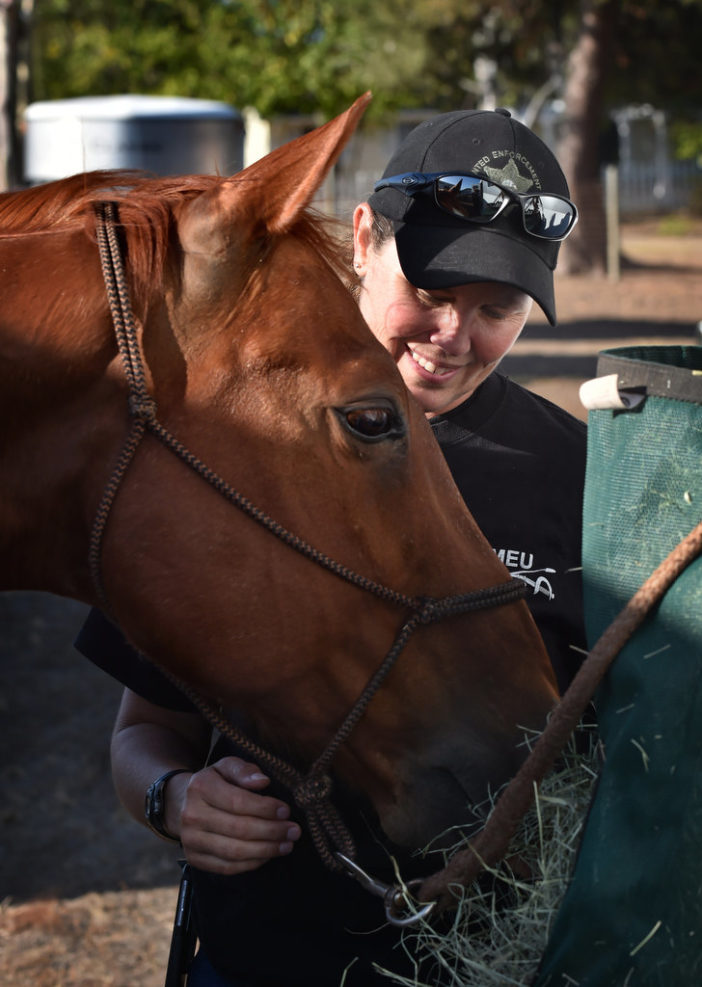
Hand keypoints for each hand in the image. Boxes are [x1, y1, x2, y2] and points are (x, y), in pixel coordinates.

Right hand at [166, 756, 301, 874]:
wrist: (183, 804)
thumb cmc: (216, 782)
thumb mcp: (227, 766)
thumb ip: (244, 770)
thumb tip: (263, 782)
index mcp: (200, 787)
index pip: (238, 802)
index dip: (265, 808)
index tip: (286, 811)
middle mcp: (192, 815)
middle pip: (239, 829)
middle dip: (272, 831)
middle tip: (294, 831)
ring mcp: (191, 840)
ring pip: (234, 852)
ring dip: (266, 850)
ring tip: (287, 845)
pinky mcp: (195, 859)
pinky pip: (227, 867)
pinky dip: (252, 863)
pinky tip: (269, 855)